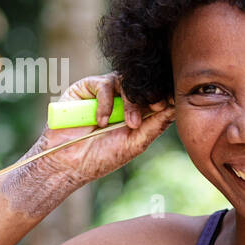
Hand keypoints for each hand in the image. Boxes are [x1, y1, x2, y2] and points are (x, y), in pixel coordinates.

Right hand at [23, 72, 174, 186]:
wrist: (69, 163)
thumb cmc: (102, 156)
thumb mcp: (135, 143)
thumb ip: (154, 125)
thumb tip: (175, 108)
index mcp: (137, 111)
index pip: (154, 95)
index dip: (163, 95)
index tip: (168, 104)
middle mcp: (121, 98)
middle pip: (142, 86)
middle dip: (149, 99)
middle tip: (154, 110)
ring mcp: (104, 91)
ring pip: (126, 81)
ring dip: (130, 101)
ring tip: (128, 123)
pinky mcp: (86, 87)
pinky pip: (104, 84)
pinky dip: (106, 102)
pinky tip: (102, 122)